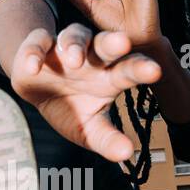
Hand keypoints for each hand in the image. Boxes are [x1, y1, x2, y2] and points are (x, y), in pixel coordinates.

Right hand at [10, 23, 160, 162]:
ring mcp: (66, 48)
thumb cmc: (70, 108)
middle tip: (123, 43)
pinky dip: (35, 52)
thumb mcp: (88, 129)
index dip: (141, 69)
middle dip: (113, 43)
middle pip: (106, 45)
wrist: (37, 92)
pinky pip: (38, 42)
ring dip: (75, 45)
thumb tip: (126, 154)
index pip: (129, 70)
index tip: (155, 71)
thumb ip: (107, 140)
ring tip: (74, 60)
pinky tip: (34, 65)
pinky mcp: (39, 45)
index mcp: (110, 76)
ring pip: (74, 36)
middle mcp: (92, 58)